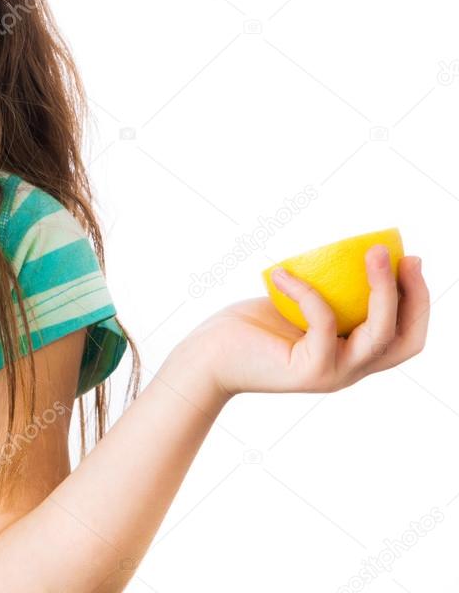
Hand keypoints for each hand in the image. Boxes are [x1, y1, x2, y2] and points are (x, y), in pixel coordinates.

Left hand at [181, 246, 428, 397]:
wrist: (208, 357)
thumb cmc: (248, 326)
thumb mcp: (293, 302)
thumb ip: (323, 290)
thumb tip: (347, 250)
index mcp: (352, 353)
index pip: (404, 335)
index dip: (417, 301)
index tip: (410, 260)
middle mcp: (350, 369)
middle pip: (405, 340)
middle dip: (414, 297)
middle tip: (402, 257)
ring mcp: (333, 374)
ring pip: (377, 335)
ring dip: (382, 290)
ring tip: (370, 251)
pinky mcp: (308, 372)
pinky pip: (321, 322)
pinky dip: (307, 291)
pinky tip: (281, 272)